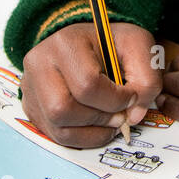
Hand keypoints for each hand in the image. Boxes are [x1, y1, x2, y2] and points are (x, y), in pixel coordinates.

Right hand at [20, 22, 160, 147]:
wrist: (85, 41)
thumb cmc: (110, 43)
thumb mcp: (137, 45)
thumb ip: (147, 77)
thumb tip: (133, 115)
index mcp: (65, 43)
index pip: (86, 85)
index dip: (115, 99)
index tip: (131, 97)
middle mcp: (39, 64)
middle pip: (62, 109)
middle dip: (99, 119)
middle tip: (120, 116)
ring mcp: (31, 87)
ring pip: (57, 126)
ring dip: (91, 132)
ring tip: (110, 122)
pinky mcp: (32, 106)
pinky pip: (54, 134)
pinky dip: (81, 137)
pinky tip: (96, 126)